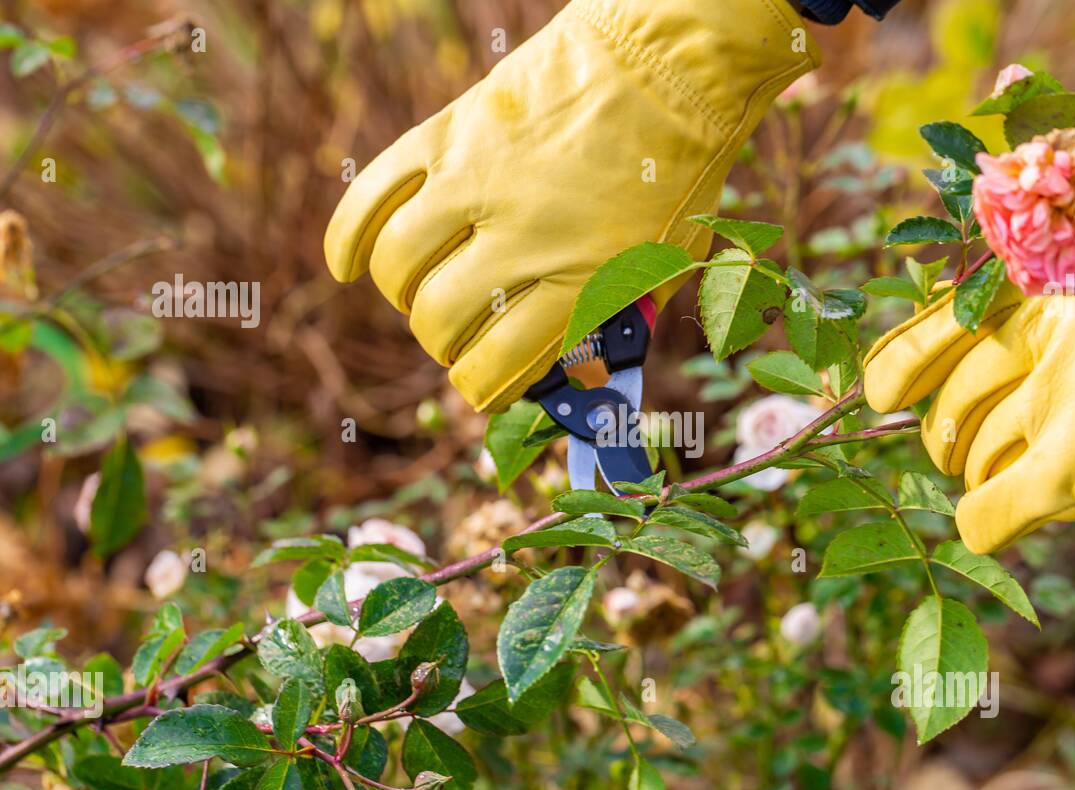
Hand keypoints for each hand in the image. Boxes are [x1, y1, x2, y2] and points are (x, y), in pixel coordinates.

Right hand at [325, 0, 817, 411]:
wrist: (666, 63)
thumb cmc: (675, 169)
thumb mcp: (666, 263)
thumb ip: (616, 318)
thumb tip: (572, 370)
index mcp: (583, 277)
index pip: (499, 364)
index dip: (482, 389)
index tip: (482, 387)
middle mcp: (523, 235)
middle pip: (439, 320)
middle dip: (444, 345)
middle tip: (461, 337)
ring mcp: (478, 182)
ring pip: (399, 267)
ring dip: (406, 296)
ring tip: (426, 294)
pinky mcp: (449, 135)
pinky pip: (373, 195)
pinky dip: (348, 239)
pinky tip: (347, 267)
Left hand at [863, 249, 1074, 552]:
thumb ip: (1054, 303)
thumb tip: (964, 349)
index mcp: (1056, 279)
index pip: (943, 322)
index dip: (896, 363)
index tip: (874, 394)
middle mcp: (1051, 329)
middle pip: (955, 400)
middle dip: (944, 435)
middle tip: (960, 449)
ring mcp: (1067, 392)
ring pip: (974, 455)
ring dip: (975, 475)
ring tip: (1006, 476)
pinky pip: (997, 506)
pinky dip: (979, 520)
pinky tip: (978, 521)